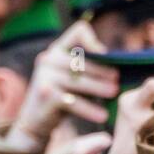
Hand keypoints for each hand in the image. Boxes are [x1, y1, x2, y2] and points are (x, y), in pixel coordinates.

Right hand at [6, 21, 116, 149]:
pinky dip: (89, 109)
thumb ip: (88, 69)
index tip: (106, 56)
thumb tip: (118, 69)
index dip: (94, 40)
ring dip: (99, 88)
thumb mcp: (73, 79)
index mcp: (57, 50)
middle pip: (81, 60)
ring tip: (114, 93)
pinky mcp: (46, 95)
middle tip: (117, 81)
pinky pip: (73, 101)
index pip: (79, 31)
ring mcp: (45, 76)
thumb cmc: (62, 98)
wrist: (35, 122)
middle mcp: (48, 58)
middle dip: (102, 71)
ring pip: (78, 80)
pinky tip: (102, 116)